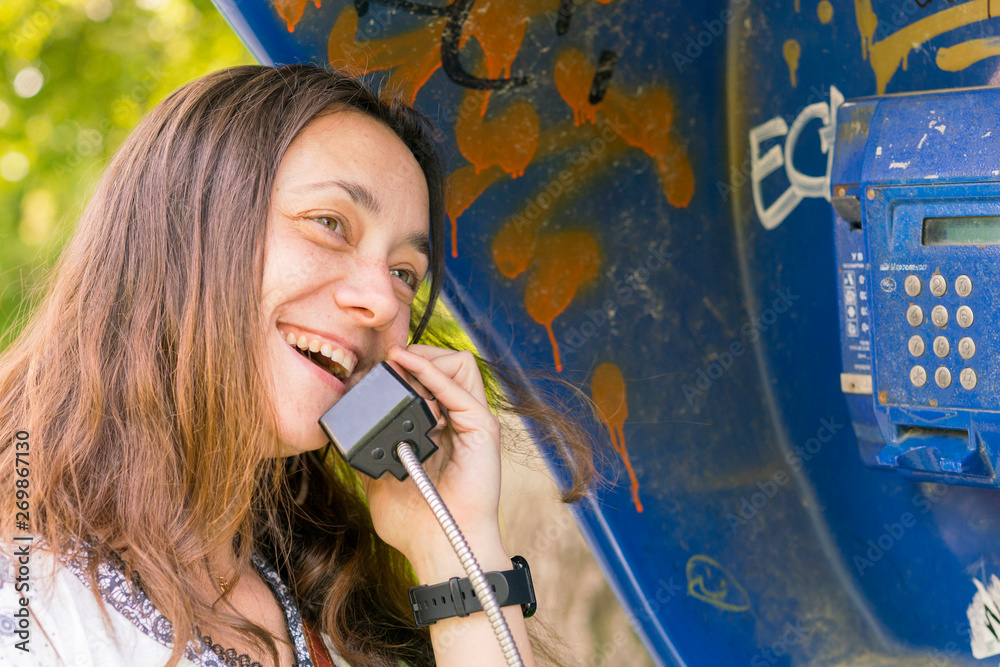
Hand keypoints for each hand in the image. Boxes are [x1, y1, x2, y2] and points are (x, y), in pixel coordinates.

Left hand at [361, 344, 507, 580]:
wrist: (438, 547)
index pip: (431, 376)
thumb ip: (372, 450)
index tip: (374, 369)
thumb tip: (348, 429)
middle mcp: (460, 420)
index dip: (405, 366)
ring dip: (424, 360)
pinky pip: (459, 382)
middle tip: (386, 366)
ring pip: (458, 361)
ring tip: (399, 378)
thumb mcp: (380, 478)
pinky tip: (405, 365)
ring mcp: (473, 421)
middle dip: (413, 356)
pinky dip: (429, 369)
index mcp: (441, 429)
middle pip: (445, 361)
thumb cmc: (414, 522)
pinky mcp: (482, 426)